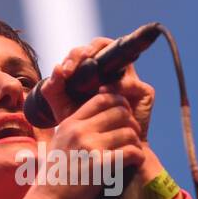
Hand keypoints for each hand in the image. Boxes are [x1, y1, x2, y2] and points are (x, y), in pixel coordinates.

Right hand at [22, 90, 145, 198]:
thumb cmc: (54, 177)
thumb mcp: (58, 143)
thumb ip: (75, 129)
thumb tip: (95, 119)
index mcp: (70, 123)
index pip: (102, 99)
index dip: (119, 103)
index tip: (125, 114)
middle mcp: (80, 130)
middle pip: (119, 112)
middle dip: (131, 122)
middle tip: (133, 135)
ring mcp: (90, 146)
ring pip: (128, 132)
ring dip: (136, 141)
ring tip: (134, 151)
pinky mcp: (101, 165)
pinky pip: (131, 152)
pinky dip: (138, 156)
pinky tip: (136, 161)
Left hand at [38, 37, 155, 140]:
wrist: (104, 152)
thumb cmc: (83, 128)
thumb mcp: (62, 108)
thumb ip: (53, 90)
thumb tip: (56, 68)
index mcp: (94, 70)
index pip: (86, 52)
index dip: (75, 56)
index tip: (64, 70)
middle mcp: (114, 71)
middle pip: (104, 46)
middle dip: (89, 51)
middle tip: (77, 62)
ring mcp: (131, 79)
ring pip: (121, 58)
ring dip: (103, 61)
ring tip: (87, 69)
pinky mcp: (144, 92)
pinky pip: (132, 82)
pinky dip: (118, 85)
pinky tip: (104, 91)